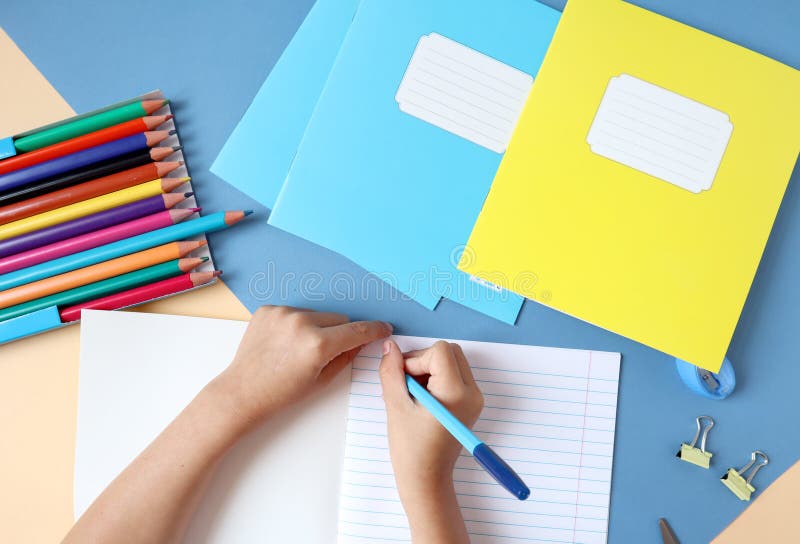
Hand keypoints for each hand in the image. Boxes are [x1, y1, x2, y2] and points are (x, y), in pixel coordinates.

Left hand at [215, 306, 392, 431]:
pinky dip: (294, 324)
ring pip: (316, 314)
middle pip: (338, 318)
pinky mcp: (268, 310)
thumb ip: (346, 356)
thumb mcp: (322, 380)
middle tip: (324, 353)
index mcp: (318, 344)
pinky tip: (283, 343)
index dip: (373, 330)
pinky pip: (294, 312)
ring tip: (297, 350)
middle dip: (338, 333)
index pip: (357, 330)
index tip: (383, 328)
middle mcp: (301, 323)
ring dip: (316, 327)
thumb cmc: (281, 393)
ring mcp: (283, 314)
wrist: (243, 392)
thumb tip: (361, 341)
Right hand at [379, 340, 483, 542]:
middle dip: (424, 362)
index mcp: (457, 392)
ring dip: (429, 370)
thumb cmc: (410, 448)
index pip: (439, 351)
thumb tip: (390, 346)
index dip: (416, 360)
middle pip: (449, 352)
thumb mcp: (395, 405)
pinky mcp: (471, 402)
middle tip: (409, 387)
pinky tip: (423, 401)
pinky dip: (437, 379)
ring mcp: (475, 398)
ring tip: (415, 396)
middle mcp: (473, 392)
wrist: (426, 478)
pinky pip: (454, 375)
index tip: (405, 383)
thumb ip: (391, 371)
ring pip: (452, 361)